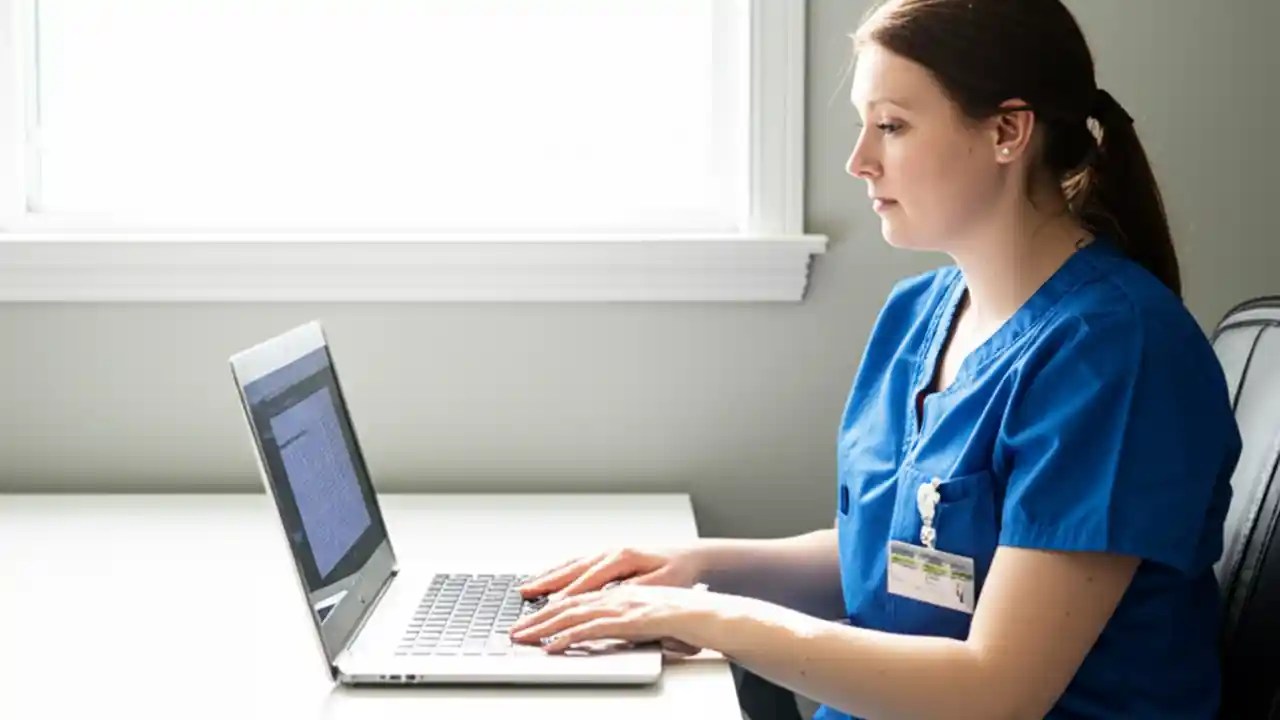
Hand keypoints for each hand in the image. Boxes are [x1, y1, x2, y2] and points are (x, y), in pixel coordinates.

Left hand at [508, 583, 737, 654]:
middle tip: (514, 630)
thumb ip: (628, 624)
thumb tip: (607, 633)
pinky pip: (592, 629)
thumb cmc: (688, 619)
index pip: (579, 594)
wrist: (716, 616)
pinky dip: (567, 638)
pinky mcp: (631, 621)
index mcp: (622, 590)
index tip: (530, 615)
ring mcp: (624, 605)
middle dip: (538, 617)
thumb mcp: (651, 619)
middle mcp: (619, 592)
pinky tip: (552, 646)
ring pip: (574, 613)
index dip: (551, 604)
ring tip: (522, 638)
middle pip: (569, 602)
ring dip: (544, 627)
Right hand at [517, 545, 704, 601]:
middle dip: (547, 583)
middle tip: (524, 595)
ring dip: (547, 577)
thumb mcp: (663, 583)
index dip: (570, 593)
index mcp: (623, 556)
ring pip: (571, 566)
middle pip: (573, 569)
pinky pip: (576, 566)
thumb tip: (614, 597)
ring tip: (526, 588)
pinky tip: (546, 580)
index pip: (591, 578)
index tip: (552, 606)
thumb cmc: (679, 571)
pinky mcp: (606, 559)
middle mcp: (611, 552)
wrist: (689, 556)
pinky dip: (558, 573)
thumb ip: (637, 590)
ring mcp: (607, 554)